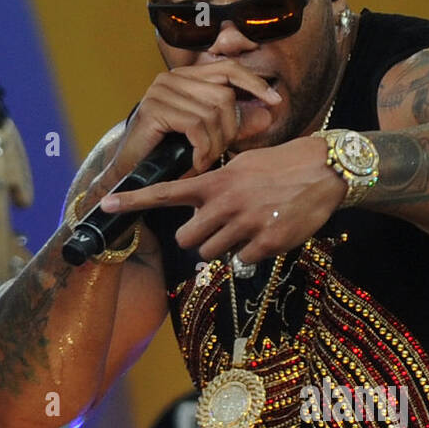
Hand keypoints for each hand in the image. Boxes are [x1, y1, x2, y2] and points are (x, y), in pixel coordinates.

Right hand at [89, 64, 282, 203]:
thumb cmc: (171, 156)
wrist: (133, 175)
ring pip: (212, 113)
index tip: (275, 102)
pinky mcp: (154, 109)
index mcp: (188, 77)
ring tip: (204, 160)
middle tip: (220, 153)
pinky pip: (196, 127)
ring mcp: (161, 91)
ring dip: (214, 144)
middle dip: (230, 130)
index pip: (229, 68)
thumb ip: (237, 123)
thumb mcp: (211, 136)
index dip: (254, 84)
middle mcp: (173, 78)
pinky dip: (202, 149)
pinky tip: (196, 163)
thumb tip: (269, 112)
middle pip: (224, 96)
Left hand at [98, 134, 348, 263]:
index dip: (134, 201)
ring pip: (213, 254)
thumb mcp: (241, 166)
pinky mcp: (266, 243)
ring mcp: (245, 225)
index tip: (105, 205)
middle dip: (197, 239)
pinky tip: (267, 234)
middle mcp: (225, 204)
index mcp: (215, 182)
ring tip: (247, 227)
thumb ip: (215, 188)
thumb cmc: (280, 167)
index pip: (165, 193)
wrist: (324, 170)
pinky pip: (243, 261)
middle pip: (188, 240)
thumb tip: (197, 211)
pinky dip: (251, 253)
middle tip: (217, 229)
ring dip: (225, 248)